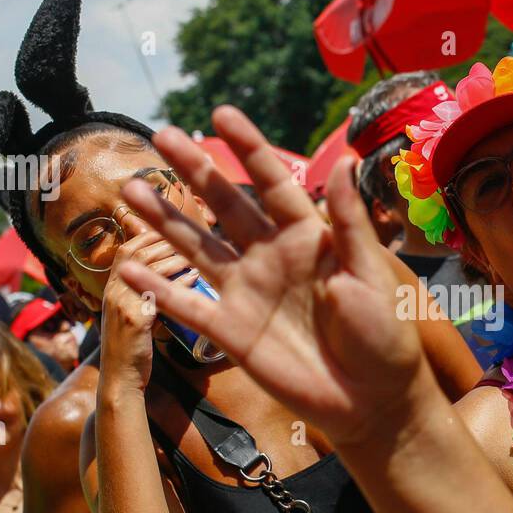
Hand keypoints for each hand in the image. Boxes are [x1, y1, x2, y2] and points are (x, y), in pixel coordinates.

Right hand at [99, 217, 195, 392]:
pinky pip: (159, 293)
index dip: (149, 235)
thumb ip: (144, 292)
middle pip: (139, 252)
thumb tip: (171, 274)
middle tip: (192, 237)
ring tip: (198, 254)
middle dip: (166, 240)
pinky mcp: (136, 321)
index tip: (173, 229)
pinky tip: (195, 278)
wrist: (120, 378)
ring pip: (150, 268)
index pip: (127, 249)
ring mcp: (123, 305)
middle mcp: (113, 292)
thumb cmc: (132, 347)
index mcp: (112, 288)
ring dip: (176, 257)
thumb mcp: (132, 313)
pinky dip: (179, 282)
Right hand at [115, 107, 426, 448]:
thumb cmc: (383, 332)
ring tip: (130, 189)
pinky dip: (159, 288)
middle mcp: (271, 256)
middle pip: (224, 205)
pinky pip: (188, 306)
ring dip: (165, 220)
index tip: (222, 114)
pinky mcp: (232, 332)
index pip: (272, 182)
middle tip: (160, 135)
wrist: (372, 399)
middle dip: (194, 170)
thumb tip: (345, 159)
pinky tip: (129, 266)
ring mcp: (248, 292)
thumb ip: (350, 220)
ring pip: (197, 246)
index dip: (248, 149)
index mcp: (308, 236)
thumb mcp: (369, 272)